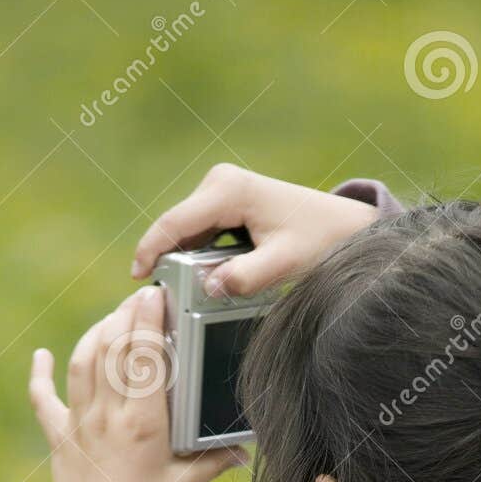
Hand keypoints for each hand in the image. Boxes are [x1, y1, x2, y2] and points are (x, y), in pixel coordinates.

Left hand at [29, 287, 245, 481]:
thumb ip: (214, 461)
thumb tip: (244, 450)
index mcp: (143, 424)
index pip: (144, 356)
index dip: (148, 319)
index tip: (155, 296)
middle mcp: (108, 416)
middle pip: (112, 348)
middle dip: (124, 316)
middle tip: (138, 299)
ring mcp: (80, 423)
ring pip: (83, 362)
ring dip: (95, 334)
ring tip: (112, 320)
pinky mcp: (60, 437)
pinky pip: (44, 399)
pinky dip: (41, 374)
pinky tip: (43, 356)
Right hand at [131, 163, 376, 297]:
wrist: (344, 226)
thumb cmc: (319, 241)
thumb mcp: (285, 264)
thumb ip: (247, 277)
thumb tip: (210, 287)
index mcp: (229, 190)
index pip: (175, 222)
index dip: (151, 250)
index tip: (136, 278)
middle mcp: (220, 182)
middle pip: (177, 227)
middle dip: (168, 261)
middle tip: (165, 299)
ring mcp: (221, 189)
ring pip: (186, 231)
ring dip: (182, 260)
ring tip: (181, 294)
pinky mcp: (226, 200)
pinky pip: (199, 232)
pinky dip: (196, 255)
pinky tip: (200, 280)